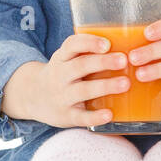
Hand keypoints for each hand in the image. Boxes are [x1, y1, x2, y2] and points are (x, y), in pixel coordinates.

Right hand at [1, 33, 128, 128]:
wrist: (33, 97)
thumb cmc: (62, 74)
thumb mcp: (66, 59)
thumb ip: (88, 52)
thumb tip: (127, 46)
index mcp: (62, 58)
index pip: (72, 45)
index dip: (89, 42)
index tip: (107, 44)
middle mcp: (60, 75)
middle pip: (80, 66)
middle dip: (103, 62)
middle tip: (124, 60)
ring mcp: (62, 96)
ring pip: (83, 90)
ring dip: (105, 86)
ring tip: (125, 83)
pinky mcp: (66, 115)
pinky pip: (80, 117)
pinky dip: (95, 117)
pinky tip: (109, 114)